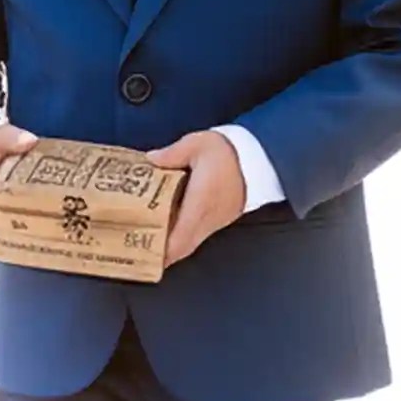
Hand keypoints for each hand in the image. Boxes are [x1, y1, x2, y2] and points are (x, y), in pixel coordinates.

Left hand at [147, 131, 246, 266]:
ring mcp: (217, 221)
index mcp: (199, 204)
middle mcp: (208, 218)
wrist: (260, 157)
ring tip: (151, 240)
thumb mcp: (196, 145)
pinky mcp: (222, 218)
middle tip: (141, 250)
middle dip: (161, 254)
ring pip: (191, 243)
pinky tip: (171, 226)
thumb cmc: (228, 152)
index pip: (179, 239)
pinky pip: (199, 234)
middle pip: (182, 248)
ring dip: (172, 246)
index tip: (144, 255)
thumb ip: (171, 154)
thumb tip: (151, 160)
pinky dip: (183, 236)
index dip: (162, 252)